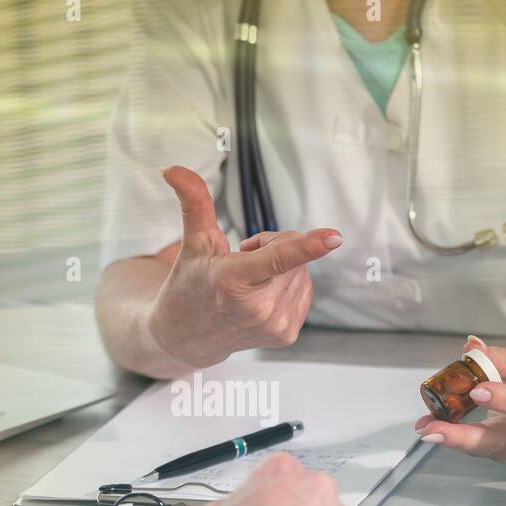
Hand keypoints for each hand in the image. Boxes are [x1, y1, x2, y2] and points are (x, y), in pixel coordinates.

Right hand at [147, 166, 342, 368]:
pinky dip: (287, 286)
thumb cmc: (190, 286)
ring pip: (302, 271)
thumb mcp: (193, 243)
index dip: (308, 245)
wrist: (187, 336)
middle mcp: (256, 308)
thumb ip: (193, 202)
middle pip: (292, 253)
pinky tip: (262, 295)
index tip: (334, 237)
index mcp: (232, 280)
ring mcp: (273, 325)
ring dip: (282, 268)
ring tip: (251, 281)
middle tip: (243, 260)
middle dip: (273, 246)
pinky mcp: (286, 335)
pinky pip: (305, 290)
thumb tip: (172, 169)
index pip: (277, 258)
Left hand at [414, 335, 505, 465]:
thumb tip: (471, 347)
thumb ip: (502, 357)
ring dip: (455, 438)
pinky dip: (457, 436)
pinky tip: (434, 427)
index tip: (476, 390)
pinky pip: (480, 445)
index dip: (503, 400)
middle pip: (502, 441)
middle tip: (433, 430)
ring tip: (426, 427)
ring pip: (486, 447)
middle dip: (465, 437)